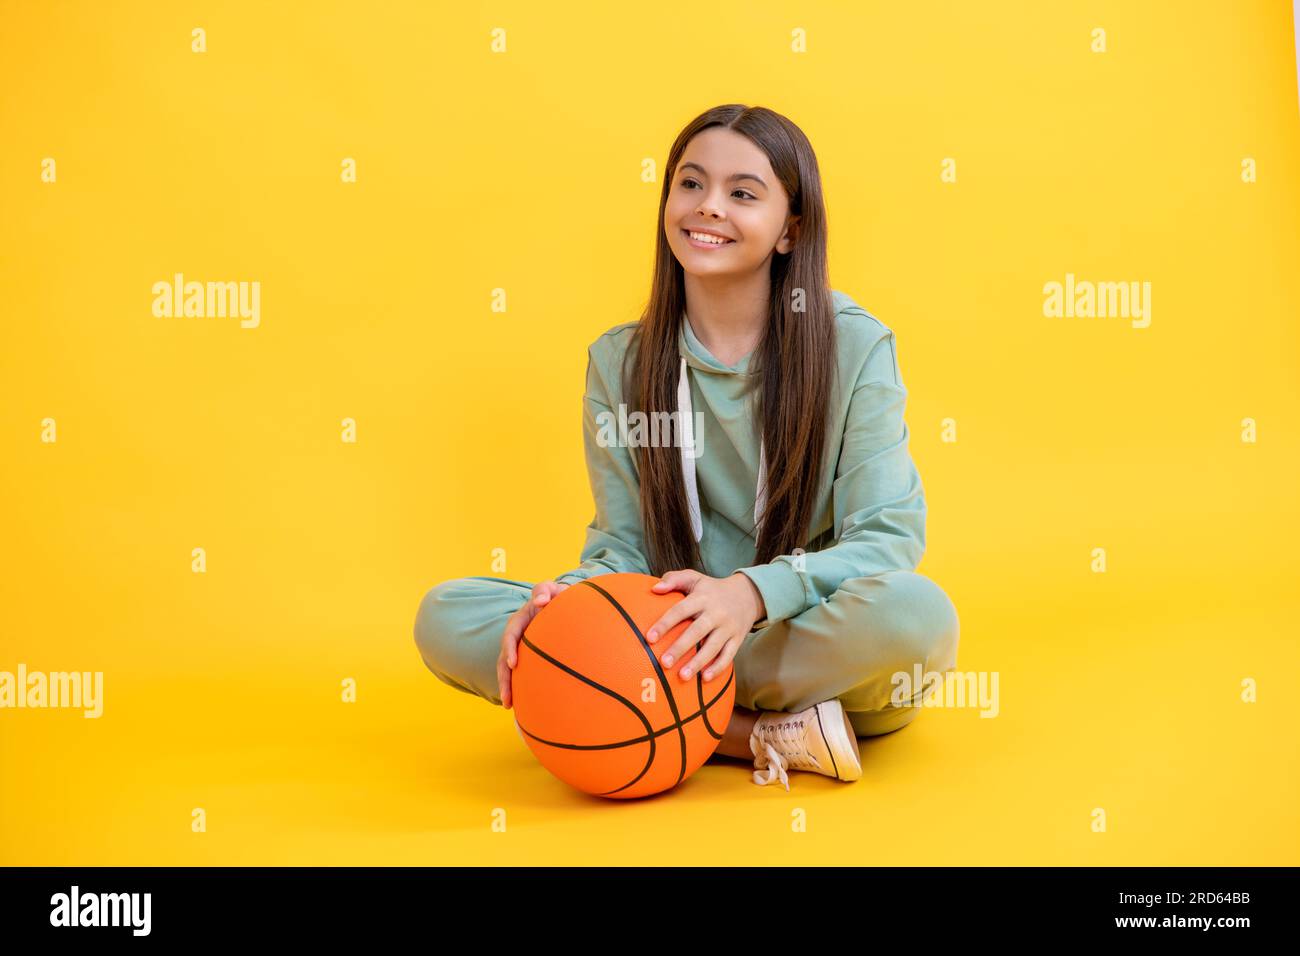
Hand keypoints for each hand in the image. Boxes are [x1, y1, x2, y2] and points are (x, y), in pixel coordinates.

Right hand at [498, 579, 568, 708]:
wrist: (562, 604)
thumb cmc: (558, 596)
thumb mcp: (553, 589)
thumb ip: (545, 590)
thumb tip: (540, 601)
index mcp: (521, 620)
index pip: (510, 633)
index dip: (509, 648)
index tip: (513, 664)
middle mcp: (517, 636)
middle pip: (504, 658)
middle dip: (503, 678)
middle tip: (507, 698)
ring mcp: (520, 647)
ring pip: (508, 669)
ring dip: (507, 687)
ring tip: (509, 705)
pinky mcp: (527, 658)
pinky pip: (521, 672)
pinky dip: (519, 686)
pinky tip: (524, 703)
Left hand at [645, 570, 765, 682]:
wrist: (748, 594)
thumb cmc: (711, 589)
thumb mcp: (694, 578)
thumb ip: (673, 579)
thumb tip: (654, 589)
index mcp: (702, 598)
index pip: (680, 610)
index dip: (665, 624)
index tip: (649, 638)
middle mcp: (716, 612)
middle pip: (696, 631)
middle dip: (680, 648)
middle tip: (664, 663)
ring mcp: (728, 627)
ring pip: (713, 647)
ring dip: (698, 662)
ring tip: (682, 676)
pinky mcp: (738, 639)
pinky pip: (728, 655)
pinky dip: (718, 667)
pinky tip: (705, 679)